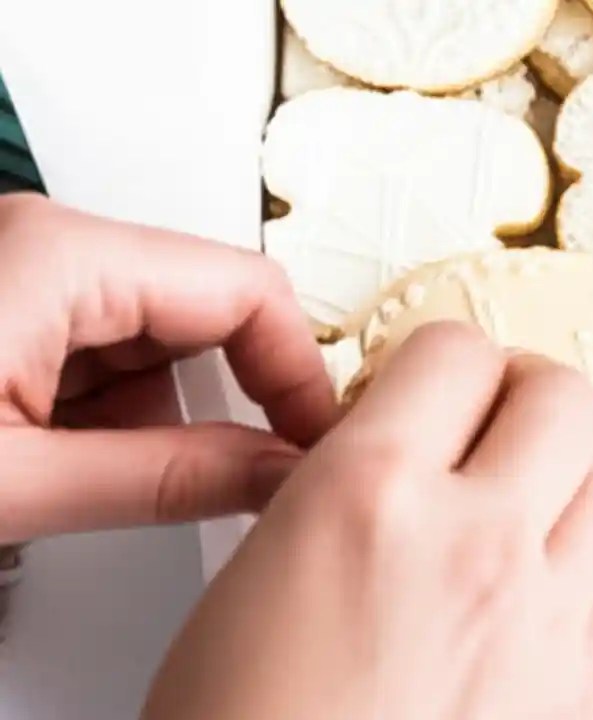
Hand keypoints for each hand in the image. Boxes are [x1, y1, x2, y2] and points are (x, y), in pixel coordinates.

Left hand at [0, 193, 337, 542]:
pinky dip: (112, 420)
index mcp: (60, 256)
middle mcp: (53, 244)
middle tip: (247, 481)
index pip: (248, 291)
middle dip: (227, 404)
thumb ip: (163, 480)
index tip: (316, 447)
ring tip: (101, 482)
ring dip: (159, 420)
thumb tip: (280, 475)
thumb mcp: (10, 483)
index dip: (300, 375)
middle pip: (211, 313)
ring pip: (162, 343)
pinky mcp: (13, 310)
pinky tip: (68, 465)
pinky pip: (110, 359)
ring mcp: (32, 273)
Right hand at [143, 322, 592, 719]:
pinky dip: (583, 556)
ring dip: (560, 476)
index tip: (423, 383)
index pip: (455, 350)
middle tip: (483, 420)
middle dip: (521, 393)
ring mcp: (546, 615)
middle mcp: (478, 544)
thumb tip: (393, 440)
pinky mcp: (582, 681)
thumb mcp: (256, 573)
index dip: (437, 357)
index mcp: (371, 498)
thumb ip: (343, 484)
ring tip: (509, 502)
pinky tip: (534, 576)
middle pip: (564, 397)